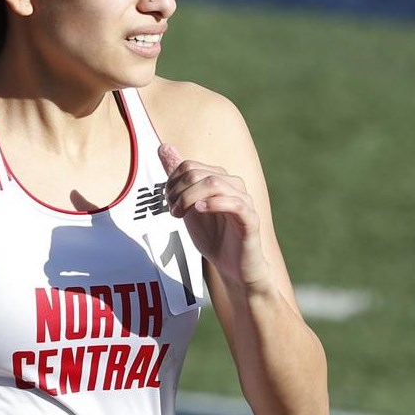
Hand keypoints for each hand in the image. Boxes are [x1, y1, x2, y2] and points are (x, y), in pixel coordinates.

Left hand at [159, 143, 268, 289]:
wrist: (232, 267)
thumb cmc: (213, 236)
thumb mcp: (188, 205)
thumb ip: (177, 178)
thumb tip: (163, 147)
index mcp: (219, 180)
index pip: (189, 166)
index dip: (172, 183)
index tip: (167, 203)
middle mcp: (233, 185)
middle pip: (199, 173)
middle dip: (178, 192)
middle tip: (172, 211)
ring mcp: (244, 201)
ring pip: (215, 184)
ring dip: (189, 198)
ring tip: (180, 214)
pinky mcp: (251, 220)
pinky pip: (236, 204)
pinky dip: (214, 204)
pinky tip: (199, 210)